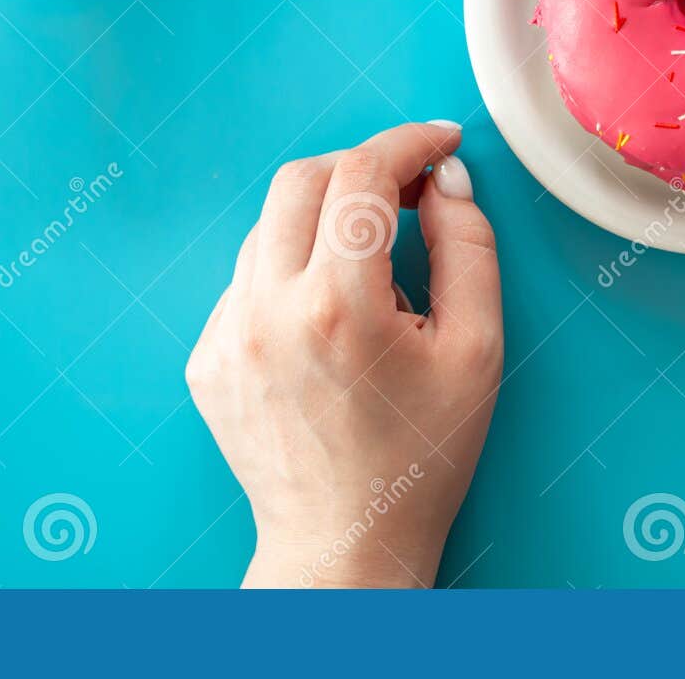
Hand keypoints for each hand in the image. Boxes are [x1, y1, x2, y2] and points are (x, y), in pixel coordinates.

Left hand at [186, 121, 502, 587]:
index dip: (409, 143)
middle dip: (361, 167)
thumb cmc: (420, 456)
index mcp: (339, 306)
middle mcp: (267, 311)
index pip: (362, 173)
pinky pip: (247, 278)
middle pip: (302, 179)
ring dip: (324, 221)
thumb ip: (468, 248)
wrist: (344, 542)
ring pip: (269, 226)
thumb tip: (446, 181)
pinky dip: (291, 271)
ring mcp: (226, 336)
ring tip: (373, 275)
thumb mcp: (477, 349)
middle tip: (408, 193)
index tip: (440, 145)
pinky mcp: (206, 358)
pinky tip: (329, 320)